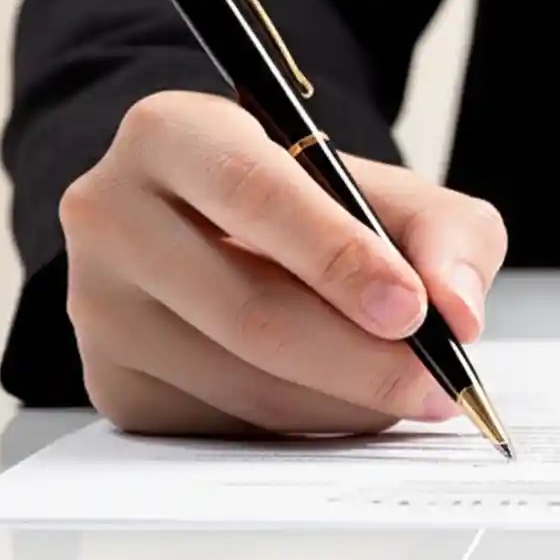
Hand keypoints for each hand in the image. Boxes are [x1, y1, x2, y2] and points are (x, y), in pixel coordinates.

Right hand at [59, 91, 507, 435]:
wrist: (227, 236)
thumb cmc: (313, 206)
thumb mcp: (391, 192)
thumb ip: (446, 233)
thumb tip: (458, 311)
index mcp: (172, 133)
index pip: (254, 193)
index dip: (338, 257)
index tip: (411, 308)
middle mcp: (113, 213)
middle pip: (248, 308)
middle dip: (361, 357)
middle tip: (435, 380)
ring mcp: (100, 307)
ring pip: (243, 382)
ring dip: (344, 401)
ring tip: (405, 388)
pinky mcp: (113, 383)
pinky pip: (227, 425)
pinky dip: (306, 424)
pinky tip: (343, 399)